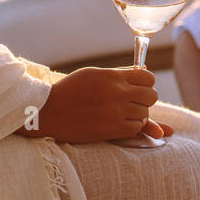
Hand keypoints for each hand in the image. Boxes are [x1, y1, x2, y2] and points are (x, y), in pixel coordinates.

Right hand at [22, 66, 164, 143]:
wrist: (48, 111)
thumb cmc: (69, 90)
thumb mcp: (93, 74)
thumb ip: (119, 73)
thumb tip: (144, 69)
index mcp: (113, 77)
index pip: (148, 77)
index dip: (147, 83)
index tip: (139, 88)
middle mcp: (117, 93)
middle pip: (151, 96)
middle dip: (145, 99)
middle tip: (134, 103)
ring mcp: (115, 112)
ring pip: (145, 113)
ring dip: (138, 115)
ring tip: (124, 114)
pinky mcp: (111, 129)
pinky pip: (135, 128)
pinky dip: (132, 128)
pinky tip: (120, 124)